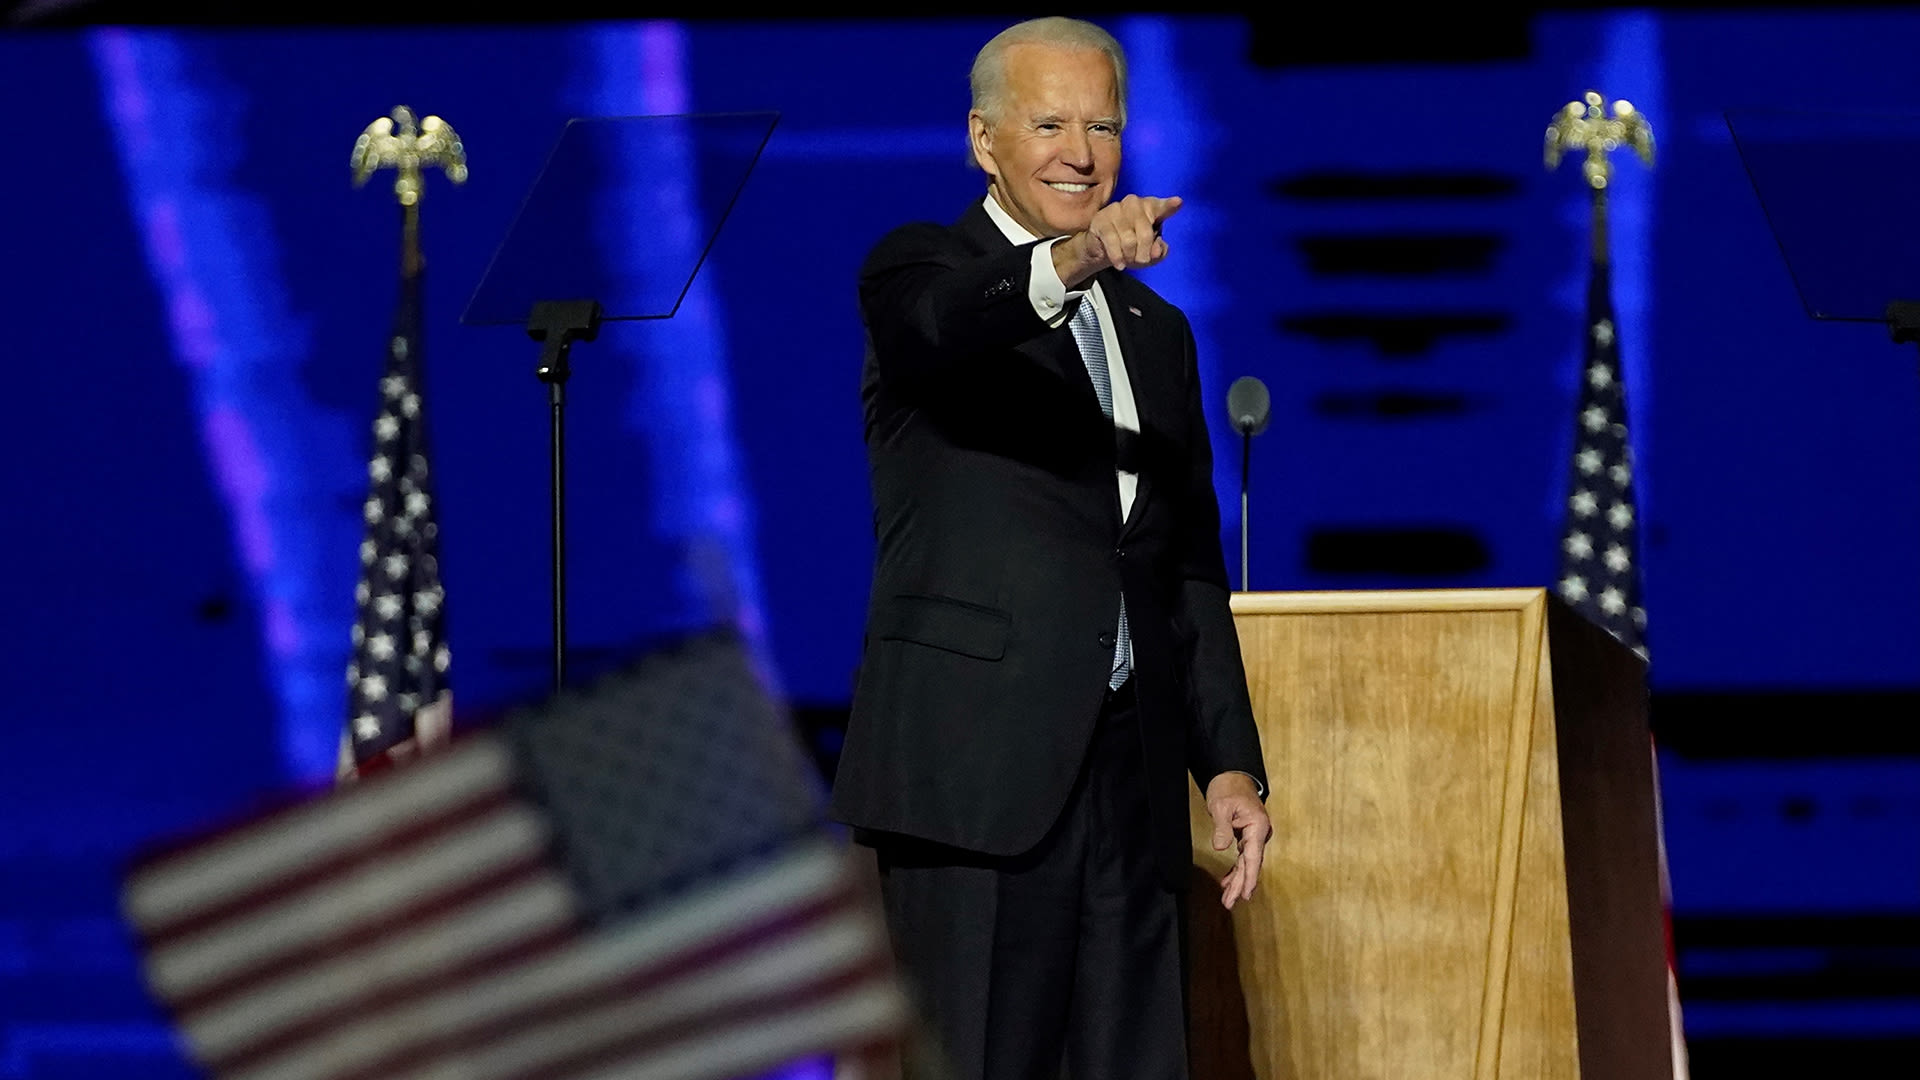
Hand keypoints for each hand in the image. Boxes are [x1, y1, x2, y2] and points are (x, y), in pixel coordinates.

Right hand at [1053, 194, 1182, 284]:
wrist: (1103, 248)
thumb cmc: (1132, 246)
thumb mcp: (1150, 253)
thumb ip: (1159, 251)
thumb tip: (1156, 251)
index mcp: (1151, 207)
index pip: (1162, 207)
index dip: (1169, 206)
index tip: (1178, 202)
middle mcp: (1134, 203)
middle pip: (1146, 233)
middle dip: (1144, 253)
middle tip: (1141, 260)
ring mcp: (1116, 209)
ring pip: (1129, 240)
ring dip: (1129, 256)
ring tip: (1128, 259)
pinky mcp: (1101, 220)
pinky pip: (1113, 243)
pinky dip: (1118, 257)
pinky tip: (1119, 264)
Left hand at [1205, 771, 1270, 909]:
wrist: (1232, 776)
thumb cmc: (1228, 788)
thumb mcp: (1221, 807)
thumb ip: (1222, 828)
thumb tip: (1221, 847)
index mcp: (1257, 826)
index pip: (1253, 857)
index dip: (1249, 877)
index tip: (1245, 894)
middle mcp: (1259, 833)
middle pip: (1251, 864)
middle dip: (1240, 884)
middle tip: (1230, 902)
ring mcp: (1254, 835)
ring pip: (1247, 863)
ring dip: (1237, 880)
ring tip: (1227, 898)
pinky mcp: (1247, 835)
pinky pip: (1243, 857)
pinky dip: (1235, 869)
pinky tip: (1227, 881)